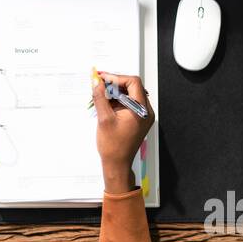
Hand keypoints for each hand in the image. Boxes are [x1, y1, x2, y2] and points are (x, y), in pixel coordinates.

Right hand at [91, 70, 153, 192]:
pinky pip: (129, 103)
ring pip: (130, 94)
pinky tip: (106, 104)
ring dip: (115, 92)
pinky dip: (117, 100)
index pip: (133, 82)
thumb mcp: (104, 118)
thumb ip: (100, 97)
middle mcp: (145, 111)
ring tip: (100, 95)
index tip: (103, 78)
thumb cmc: (114, 147)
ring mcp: (142, 115)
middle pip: (132, 86)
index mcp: (141, 110)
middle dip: (115, 84)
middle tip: (99, 83)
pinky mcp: (137, 119)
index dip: (116, 78)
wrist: (117, 163)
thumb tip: (96, 82)